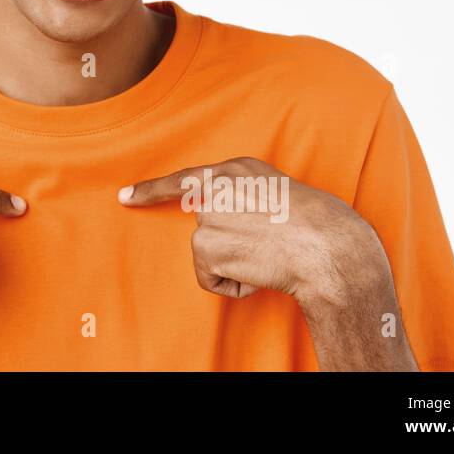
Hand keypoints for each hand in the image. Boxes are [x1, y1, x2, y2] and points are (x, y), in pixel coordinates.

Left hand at [118, 156, 381, 303]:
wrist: (328, 247)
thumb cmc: (319, 225)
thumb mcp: (279, 192)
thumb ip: (247, 196)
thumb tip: (231, 217)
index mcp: (236, 168)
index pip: (185, 179)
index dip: (152, 190)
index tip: (125, 197)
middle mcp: (215, 186)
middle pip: (205, 227)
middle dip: (227, 245)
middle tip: (265, 246)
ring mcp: (208, 215)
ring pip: (209, 254)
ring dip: (236, 264)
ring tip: (269, 255)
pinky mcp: (206, 246)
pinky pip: (212, 278)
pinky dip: (235, 284)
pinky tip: (260, 271)